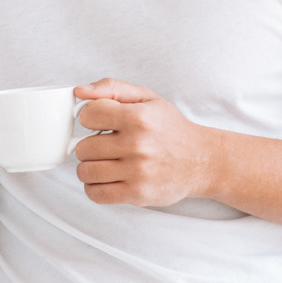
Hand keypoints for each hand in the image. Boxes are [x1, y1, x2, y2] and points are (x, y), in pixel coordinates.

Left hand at [72, 80, 223, 206]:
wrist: (201, 161)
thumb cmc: (170, 129)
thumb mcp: (147, 98)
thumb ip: (112, 88)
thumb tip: (80, 91)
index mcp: (138, 118)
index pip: (88, 116)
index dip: (90, 118)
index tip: (100, 124)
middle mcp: (138, 145)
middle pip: (83, 147)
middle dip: (90, 146)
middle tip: (105, 146)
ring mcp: (137, 171)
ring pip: (85, 171)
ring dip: (90, 168)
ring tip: (105, 163)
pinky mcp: (137, 194)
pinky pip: (96, 193)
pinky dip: (95, 187)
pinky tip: (107, 179)